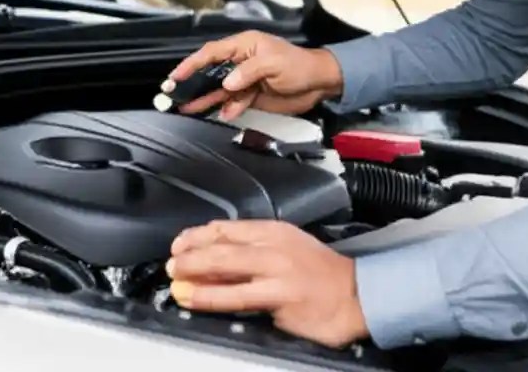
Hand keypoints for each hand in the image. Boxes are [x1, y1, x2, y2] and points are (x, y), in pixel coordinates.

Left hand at [165, 220, 369, 348]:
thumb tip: (210, 261)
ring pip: (227, 271)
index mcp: (273, 231)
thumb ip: (251, 250)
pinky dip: (212, 298)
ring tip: (177, 285)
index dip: (197, 236)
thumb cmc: (319, 272)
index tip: (178, 244)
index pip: (226, 229)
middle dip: (191, 256)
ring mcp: (277, 274)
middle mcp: (274, 247)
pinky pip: (239, 298)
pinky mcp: (281, 300)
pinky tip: (196, 300)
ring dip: (196, 278)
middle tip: (172, 265)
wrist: (356, 295)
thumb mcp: (286, 248)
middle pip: (222, 247)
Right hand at [166, 31, 343, 119]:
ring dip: (205, 98)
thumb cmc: (298, 66)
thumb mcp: (273, 63)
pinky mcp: (251, 95)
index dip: (192, 63)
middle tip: (173, 94)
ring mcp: (245, 79)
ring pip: (219, 89)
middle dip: (192, 83)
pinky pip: (234, 102)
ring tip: (187, 108)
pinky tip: (222, 114)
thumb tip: (227, 84)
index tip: (176, 75)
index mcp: (244, 46)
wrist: (320, 84)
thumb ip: (248, 72)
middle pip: (210, 71)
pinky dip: (227, 108)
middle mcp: (240, 61)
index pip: (211, 52)